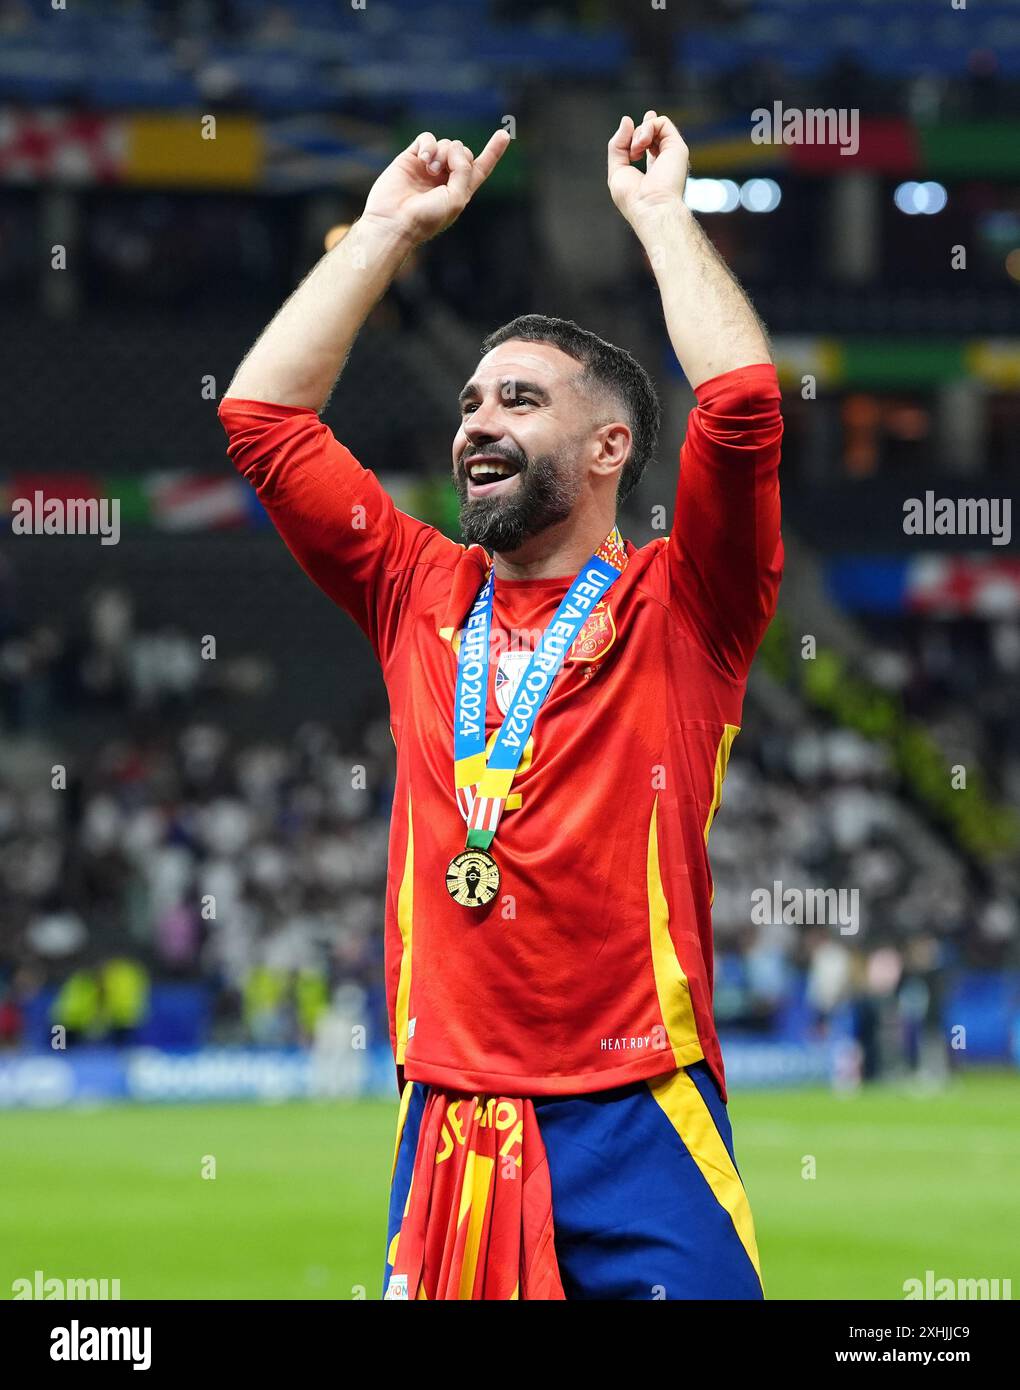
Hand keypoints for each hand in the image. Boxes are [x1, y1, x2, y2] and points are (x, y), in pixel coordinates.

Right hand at [360, 129, 511, 246]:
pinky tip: (423, 159)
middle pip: (463, 152)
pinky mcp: (411, 158)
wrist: (394, 221)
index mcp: (460, 191)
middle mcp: (445, 178)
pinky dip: (428, 145)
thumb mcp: (456, 198)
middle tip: (444, 172)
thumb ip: (464, 171)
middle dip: (458, 156)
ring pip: (446, 144)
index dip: (493, 152)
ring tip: (430, 170)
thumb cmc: (426, 218)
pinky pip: (427, 139)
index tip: (504, 135)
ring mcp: (428, 167)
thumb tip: (454, 149)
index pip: (481, 168)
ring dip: (442, 154)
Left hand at [608, 111, 688, 226]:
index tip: (632, 148)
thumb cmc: (633, 199)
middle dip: (640, 130)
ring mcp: (672, 153)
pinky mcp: (677, 147)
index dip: (640, 135)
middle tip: (635, 149)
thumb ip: (618, 145)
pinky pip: (662, 122)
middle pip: (653, 132)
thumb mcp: (617, 170)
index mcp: (654, 171)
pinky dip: (647, 128)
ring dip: (639, 133)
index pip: (648, 145)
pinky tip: (642, 145)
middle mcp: (665, 161)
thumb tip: (627, 119)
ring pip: (656, 125)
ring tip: (635, 151)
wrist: (651, 207)